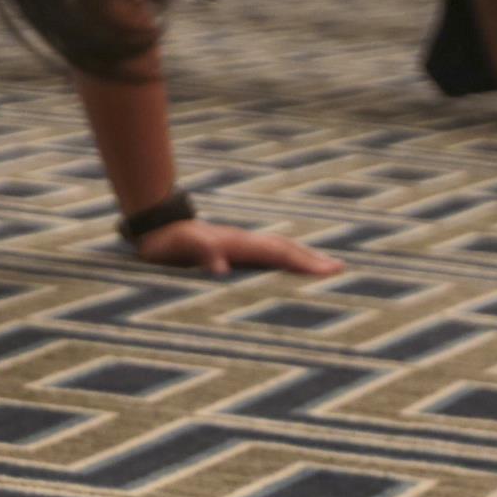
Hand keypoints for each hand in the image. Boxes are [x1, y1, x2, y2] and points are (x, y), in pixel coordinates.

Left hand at [131, 218, 346, 278]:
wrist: (155, 225)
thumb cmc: (167, 241)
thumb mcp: (181, 248)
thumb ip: (201, 254)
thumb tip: (220, 269)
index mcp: (239, 244)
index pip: (279, 254)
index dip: (305, 263)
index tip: (331, 272)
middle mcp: (245, 241)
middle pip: (286, 248)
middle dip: (313, 259)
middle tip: (340, 270)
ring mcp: (240, 243)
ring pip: (278, 247)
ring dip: (301, 256)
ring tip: (323, 267)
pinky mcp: (233, 248)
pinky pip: (266, 253)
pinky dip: (283, 258)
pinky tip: (286, 267)